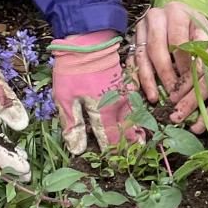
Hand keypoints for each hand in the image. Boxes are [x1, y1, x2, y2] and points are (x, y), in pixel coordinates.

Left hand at [51, 32, 139, 153]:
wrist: (88, 41)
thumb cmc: (72, 71)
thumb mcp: (65, 99)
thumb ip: (73, 126)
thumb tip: (78, 151)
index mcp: (103, 113)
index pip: (110, 140)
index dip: (112, 154)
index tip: (115, 166)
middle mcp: (119, 107)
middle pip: (128, 132)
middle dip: (131, 146)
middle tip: (135, 158)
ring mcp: (126, 94)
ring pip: (135, 117)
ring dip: (138, 131)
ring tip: (142, 143)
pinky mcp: (128, 83)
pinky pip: (136, 103)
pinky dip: (139, 113)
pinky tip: (140, 117)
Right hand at [131, 3, 207, 114]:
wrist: (179, 15)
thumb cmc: (193, 27)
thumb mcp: (204, 32)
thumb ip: (205, 50)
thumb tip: (206, 76)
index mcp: (177, 12)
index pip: (178, 41)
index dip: (183, 64)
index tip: (189, 84)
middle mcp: (156, 16)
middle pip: (157, 48)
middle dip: (165, 73)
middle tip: (173, 93)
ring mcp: (142, 27)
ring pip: (143, 55)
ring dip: (149, 79)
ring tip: (155, 98)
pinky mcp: (134, 38)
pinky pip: (132, 60)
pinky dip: (135, 76)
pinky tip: (138, 91)